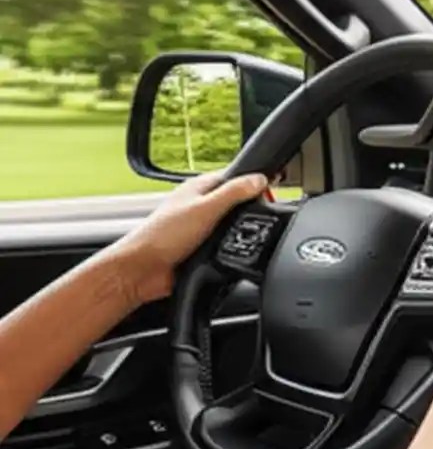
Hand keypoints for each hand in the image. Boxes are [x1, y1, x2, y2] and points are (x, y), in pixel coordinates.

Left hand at [111, 172, 268, 304]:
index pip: (235, 176)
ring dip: (242, 233)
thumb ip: (235, 192)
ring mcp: (203, 228)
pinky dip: (235, 250)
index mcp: (199, 188)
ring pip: (235, 227)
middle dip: (251, 211)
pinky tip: (236, 253)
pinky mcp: (205, 249)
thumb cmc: (163, 236)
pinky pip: (229, 246)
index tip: (272, 187)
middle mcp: (201, 206)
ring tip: (246, 236)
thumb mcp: (206, 208)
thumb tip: (260, 179)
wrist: (144, 271)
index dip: (254, 181)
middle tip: (262, 216)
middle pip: (238, 203)